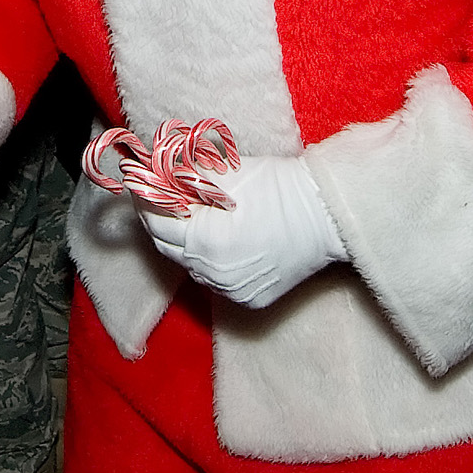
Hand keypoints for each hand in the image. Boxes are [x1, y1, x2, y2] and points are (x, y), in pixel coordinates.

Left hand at [139, 153, 344, 307]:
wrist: (329, 215)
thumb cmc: (279, 187)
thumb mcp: (225, 174)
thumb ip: (184, 177)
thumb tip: (156, 173)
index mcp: (203, 241)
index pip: (156, 223)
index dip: (146, 203)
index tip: (142, 185)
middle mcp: (213, 272)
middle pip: (169, 248)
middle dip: (161, 223)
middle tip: (160, 201)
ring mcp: (232, 290)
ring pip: (192, 267)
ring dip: (186, 245)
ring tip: (192, 220)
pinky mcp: (250, 300)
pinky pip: (218, 281)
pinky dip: (212, 263)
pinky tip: (220, 243)